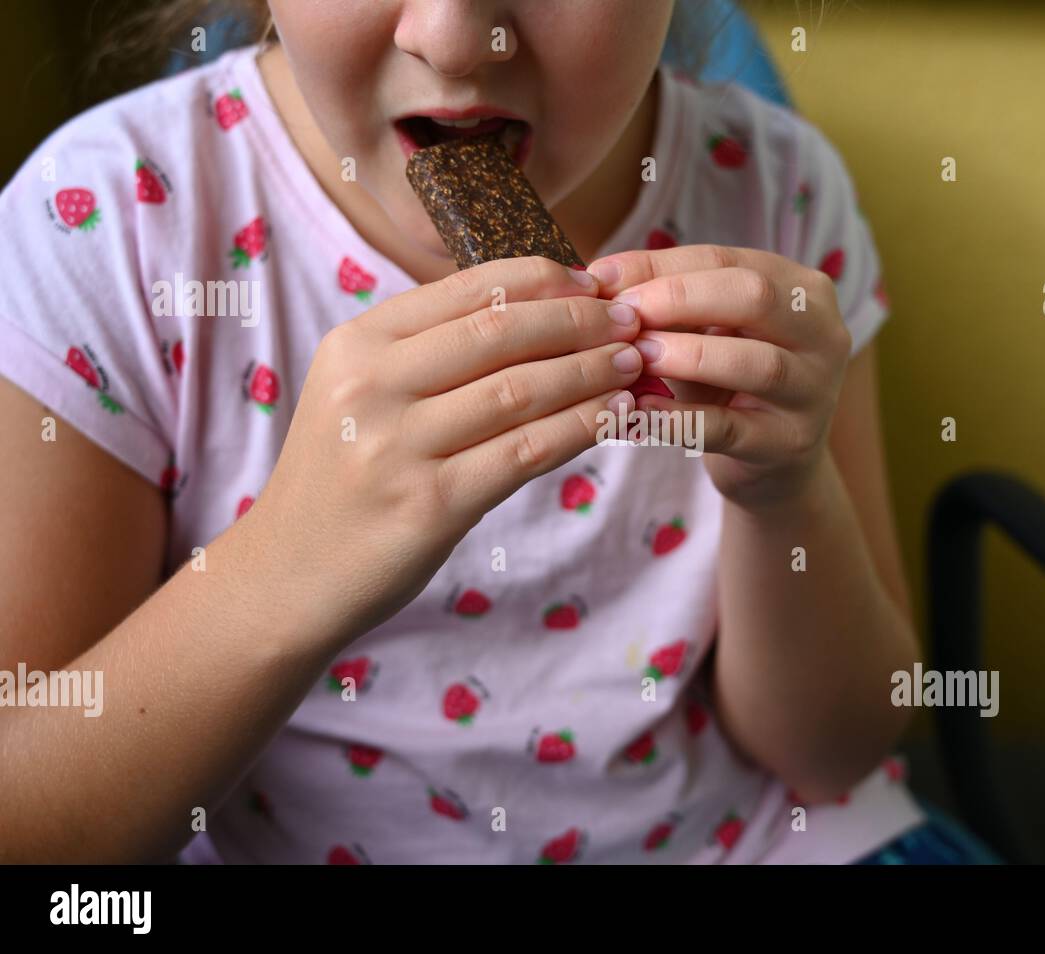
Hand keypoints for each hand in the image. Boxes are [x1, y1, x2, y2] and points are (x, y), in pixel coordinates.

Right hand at [242, 256, 642, 640]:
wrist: (289, 574)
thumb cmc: (344, 476)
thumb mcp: (360, 393)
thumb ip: (429, 351)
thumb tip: (540, 309)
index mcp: (357, 344)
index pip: (470, 289)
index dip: (545, 280)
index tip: (595, 284)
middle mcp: (372, 386)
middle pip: (501, 331)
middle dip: (579, 320)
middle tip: (631, 320)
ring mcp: (398, 447)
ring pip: (521, 389)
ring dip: (591, 371)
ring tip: (633, 363)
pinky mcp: (430, 506)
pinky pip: (526, 452)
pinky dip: (582, 427)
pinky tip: (615, 415)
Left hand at [586, 245, 850, 509]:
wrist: (772, 463)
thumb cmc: (730, 382)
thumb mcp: (706, 332)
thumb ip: (666, 303)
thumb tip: (596, 278)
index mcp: (801, 290)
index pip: (727, 260)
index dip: (661, 265)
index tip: (601, 277)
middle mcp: (822, 334)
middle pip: (754, 297)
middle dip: (680, 299)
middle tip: (623, 315)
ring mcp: (814, 392)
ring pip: (756, 362)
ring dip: (687, 355)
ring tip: (635, 356)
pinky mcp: (789, 444)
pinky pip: (730, 427)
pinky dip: (680, 418)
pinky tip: (640, 413)